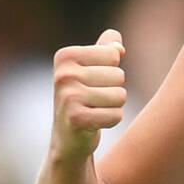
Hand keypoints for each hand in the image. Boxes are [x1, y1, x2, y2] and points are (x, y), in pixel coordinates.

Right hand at [50, 29, 127, 164]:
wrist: (67, 137)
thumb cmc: (84, 96)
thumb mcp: (92, 68)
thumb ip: (106, 49)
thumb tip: (119, 46)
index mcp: (65, 56)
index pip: (113, 55)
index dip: (111, 70)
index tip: (93, 81)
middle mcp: (63, 74)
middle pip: (119, 76)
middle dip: (113, 90)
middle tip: (94, 99)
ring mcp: (68, 97)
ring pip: (120, 96)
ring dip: (113, 106)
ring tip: (94, 110)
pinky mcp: (76, 119)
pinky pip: (116, 115)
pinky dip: (111, 120)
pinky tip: (95, 122)